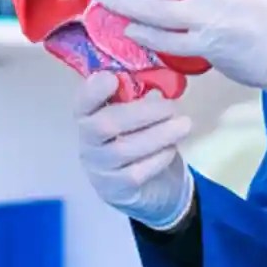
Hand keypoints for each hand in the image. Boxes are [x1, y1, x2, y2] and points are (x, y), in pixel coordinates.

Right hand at [75, 71, 194, 230]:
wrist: (151, 185)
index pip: (82, 102)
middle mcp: (88, 141)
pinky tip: (172, 149)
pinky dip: (157, 159)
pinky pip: (135, 173)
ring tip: (184, 125)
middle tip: (172, 107)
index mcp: (89, 115)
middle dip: (141, 113)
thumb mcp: (138, 112)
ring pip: (123, 150)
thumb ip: (137, 95)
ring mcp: (99, 168)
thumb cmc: (142, 136)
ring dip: (158, 135)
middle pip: (104, 124)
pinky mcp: (115, 189)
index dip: (93, 91)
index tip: (112, 78)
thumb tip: (159, 77)